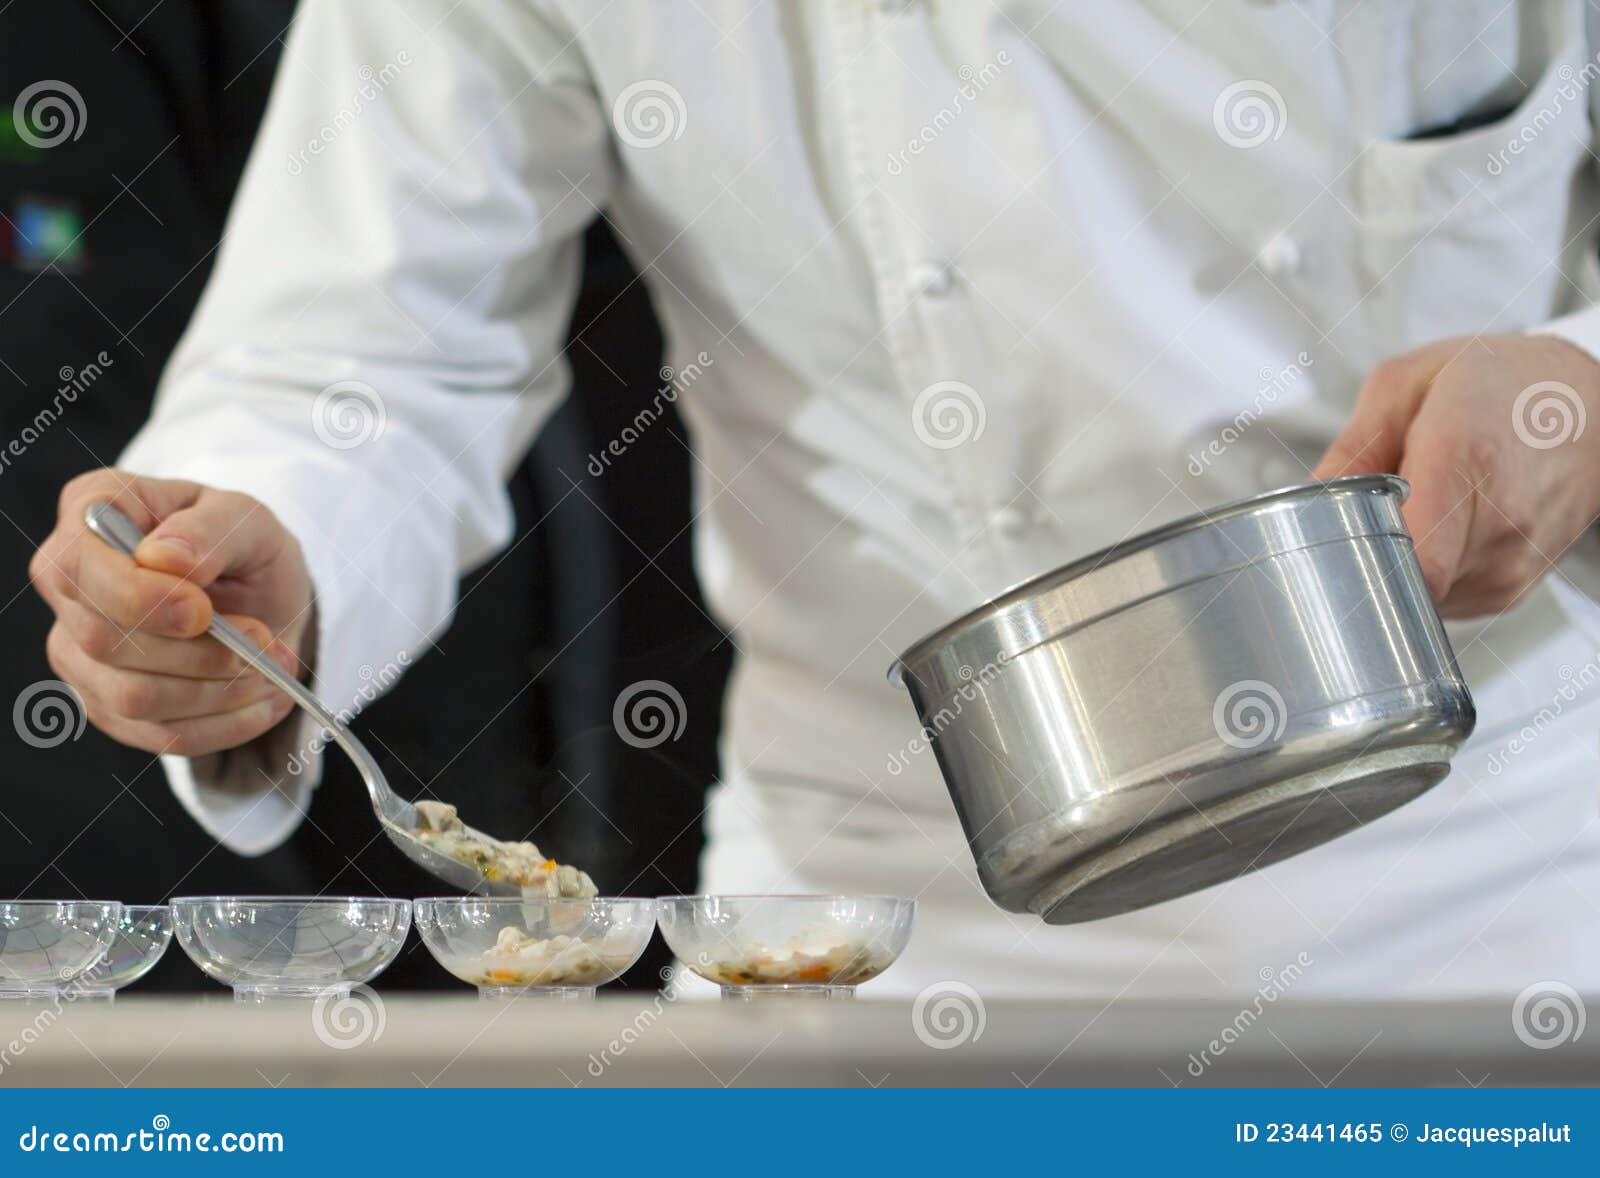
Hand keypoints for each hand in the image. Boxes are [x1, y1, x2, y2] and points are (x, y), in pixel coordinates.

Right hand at [30, 470, 313, 756]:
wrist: (262, 593)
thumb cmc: (243, 543)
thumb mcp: (248, 518)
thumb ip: (210, 530)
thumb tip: (164, 558)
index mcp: (92, 510)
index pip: (76, 567)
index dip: (136, 598)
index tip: (203, 611)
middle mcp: (70, 582)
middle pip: (104, 641)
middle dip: (199, 652)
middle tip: (265, 641)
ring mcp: (79, 648)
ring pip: (132, 697)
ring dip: (219, 692)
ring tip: (273, 669)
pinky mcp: (108, 701)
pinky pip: (159, 735)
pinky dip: (224, 724)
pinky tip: (265, 701)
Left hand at [1314, 333, 1599, 618]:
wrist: (1589, 404)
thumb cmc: (1500, 385)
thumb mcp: (1407, 383)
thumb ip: (1352, 446)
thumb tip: (1310, 500)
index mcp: (1464, 457)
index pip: (1415, 559)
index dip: (1361, 562)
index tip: (1335, 541)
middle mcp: (1500, 520)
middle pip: (1404, 582)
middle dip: (1366, 558)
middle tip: (1361, 518)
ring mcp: (1512, 562)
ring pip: (1419, 599)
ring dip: (1396, 566)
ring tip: (1412, 513)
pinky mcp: (1512, 588)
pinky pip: (1444, 602)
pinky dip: (1424, 576)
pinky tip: (1437, 531)